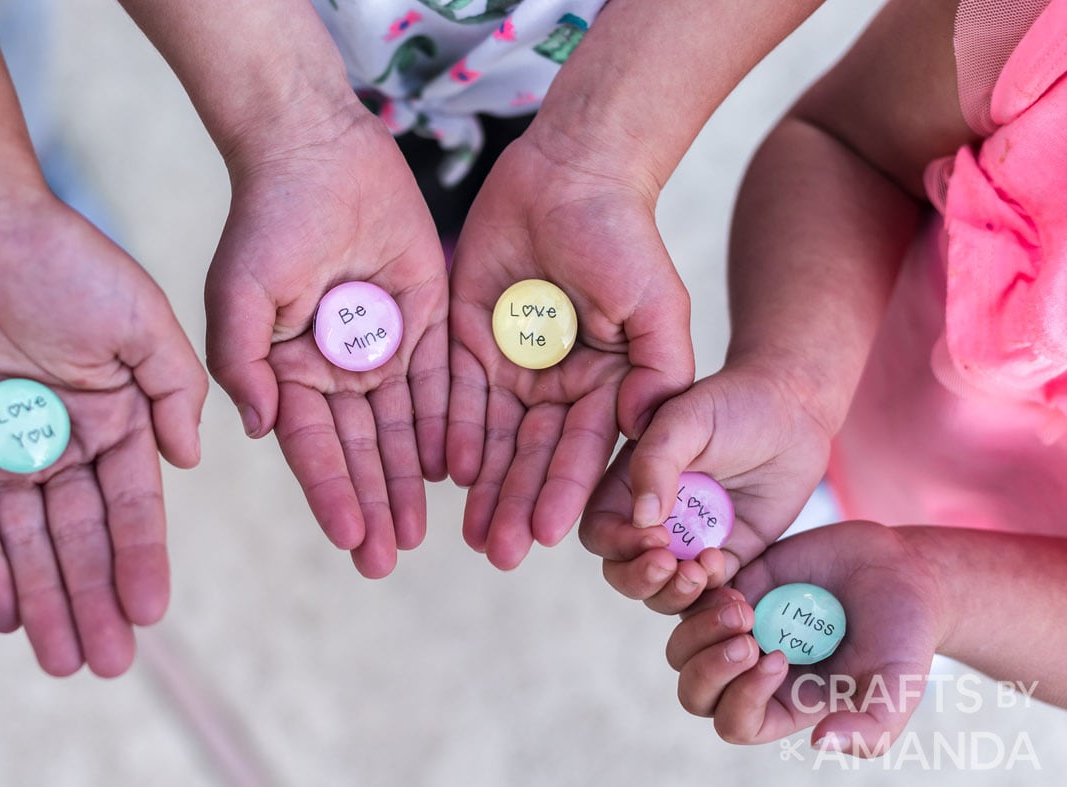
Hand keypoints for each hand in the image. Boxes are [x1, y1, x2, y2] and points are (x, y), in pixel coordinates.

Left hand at [0, 191, 207, 676]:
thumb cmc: (61, 257)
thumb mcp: (140, 318)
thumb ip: (175, 389)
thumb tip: (187, 463)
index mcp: (113, 419)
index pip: (130, 507)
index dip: (140, 561)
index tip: (150, 612)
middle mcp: (58, 444)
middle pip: (77, 540)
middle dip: (92, 601)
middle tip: (106, 661)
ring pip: (22, 543)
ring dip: (42, 601)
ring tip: (61, 658)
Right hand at [205, 105, 448, 578]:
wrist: (318, 150)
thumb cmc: (266, 221)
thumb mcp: (238, 296)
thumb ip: (242, 365)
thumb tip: (258, 430)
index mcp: (286, 372)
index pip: (310, 448)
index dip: (330, 494)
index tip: (349, 540)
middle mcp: (335, 371)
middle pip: (359, 451)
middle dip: (373, 505)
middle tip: (387, 560)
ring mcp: (382, 348)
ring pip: (403, 429)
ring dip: (411, 482)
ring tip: (421, 534)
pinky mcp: (425, 322)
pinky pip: (443, 384)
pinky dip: (450, 427)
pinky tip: (459, 471)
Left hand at [447, 134, 693, 568]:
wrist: (570, 174)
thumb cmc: (624, 238)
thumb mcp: (656, 308)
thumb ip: (657, 373)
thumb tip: (647, 433)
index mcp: (604, 388)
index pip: (583, 451)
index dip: (568, 492)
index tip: (554, 536)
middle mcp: (554, 387)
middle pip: (532, 457)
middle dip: (517, 505)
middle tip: (499, 553)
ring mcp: (509, 367)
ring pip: (492, 439)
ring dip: (483, 488)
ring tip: (473, 536)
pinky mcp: (465, 340)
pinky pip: (453, 396)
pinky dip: (450, 432)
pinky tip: (446, 471)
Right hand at [579, 361, 834, 611]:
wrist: (793, 411)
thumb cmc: (733, 404)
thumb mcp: (686, 421)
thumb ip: (656, 463)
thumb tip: (641, 520)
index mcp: (626, 486)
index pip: (600, 530)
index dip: (617, 542)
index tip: (655, 536)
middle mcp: (650, 520)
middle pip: (623, 570)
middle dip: (640, 578)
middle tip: (670, 567)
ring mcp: (687, 543)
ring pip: (662, 591)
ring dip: (675, 593)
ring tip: (702, 572)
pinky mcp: (726, 558)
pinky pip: (710, 593)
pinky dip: (712, 594)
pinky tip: (725, 568)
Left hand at [667, 521, 944, 754]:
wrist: (903, 571)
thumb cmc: (904, 634)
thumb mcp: (898, 684)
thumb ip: (872, 726)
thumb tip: (823, 743)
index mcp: (785, 705)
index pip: (736, 723)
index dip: (742, 699)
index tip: (777, 659)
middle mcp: (752, 673)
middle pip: (696, 691)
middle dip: (709, 667)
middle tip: (748, 634)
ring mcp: (738, 630)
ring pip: (682, 646)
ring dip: (700, 629)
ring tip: (742, 605)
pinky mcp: (734, 587)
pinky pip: (689, 597)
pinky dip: (697, 588)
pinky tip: (724, 568)